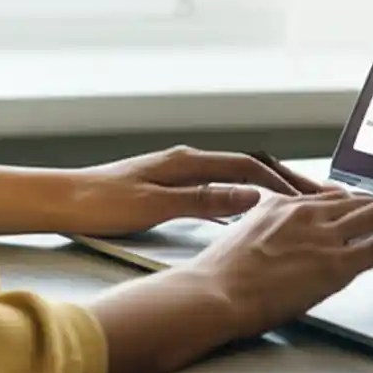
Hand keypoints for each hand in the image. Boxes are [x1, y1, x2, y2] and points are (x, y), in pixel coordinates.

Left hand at [65, 145, 331, 235]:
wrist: (63, 200)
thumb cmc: (101, 202)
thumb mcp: (157, 204)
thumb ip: (205, 200)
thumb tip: (250, 194)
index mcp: (186, 162)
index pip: (246, 167)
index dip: (278, 181)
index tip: (304, 196)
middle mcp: (184, 161)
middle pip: (243, 167)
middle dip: (278, 180)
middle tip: (309, 195)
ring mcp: (176, 172)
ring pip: (230, 176)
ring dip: (260, 188)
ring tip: (287, 202)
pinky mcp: (166, 185)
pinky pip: (214, 186)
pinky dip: (237, 195)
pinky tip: (243, 210)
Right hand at [185, 192, 372, 339]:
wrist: (214, 292)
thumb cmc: (219, 277)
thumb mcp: (242, 238)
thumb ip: (266, 232)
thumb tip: (277, 246)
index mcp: (282, 204)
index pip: (332, 196)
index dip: (355, 208)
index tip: (363, 221)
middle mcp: (306, 212)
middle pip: (359, 200)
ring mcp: (322, 235)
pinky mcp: (335, 262)